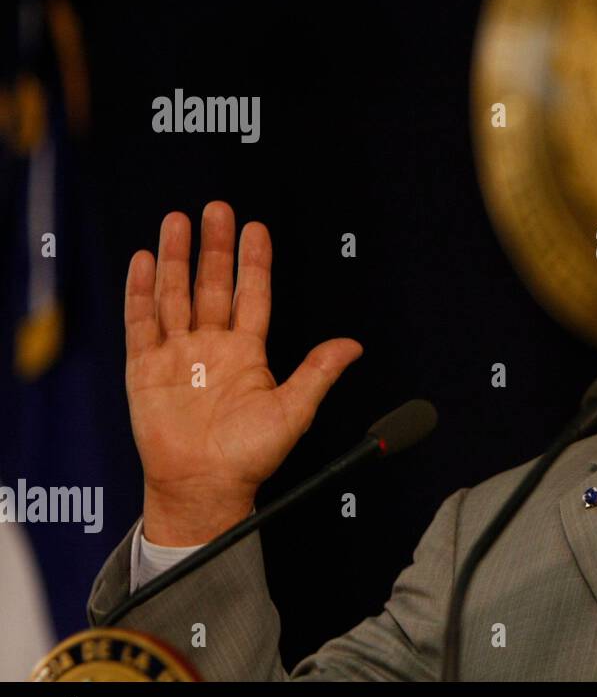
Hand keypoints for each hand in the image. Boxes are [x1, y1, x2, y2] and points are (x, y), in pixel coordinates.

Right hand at [126, 201, 362, 543]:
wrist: (204, 487)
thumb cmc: (250, 456)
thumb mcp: (294, 410)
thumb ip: (318, 372)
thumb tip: (354, 345)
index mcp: (248, 353)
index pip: (252, 295)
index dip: (253, 262)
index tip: (255, 229)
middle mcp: (212, 346)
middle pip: (211, 285)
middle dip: (213, 248)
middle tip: (217, 209)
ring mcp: (177, 355)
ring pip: (175, 295)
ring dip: (176, 259)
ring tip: (177, 221)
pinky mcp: (145, 369)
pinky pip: (141, 323)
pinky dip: (141, 292)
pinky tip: (145, 261)